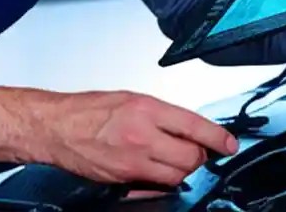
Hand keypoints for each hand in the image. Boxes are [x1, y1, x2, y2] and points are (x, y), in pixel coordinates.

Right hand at [0, 87, 237, 186]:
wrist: (57, 128)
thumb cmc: (88, 110)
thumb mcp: (131, 99)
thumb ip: (162, 114)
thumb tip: (188, 127)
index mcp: (146, 109)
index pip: (194, 126)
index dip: (218, 137)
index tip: (229, 143)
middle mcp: (142, 136)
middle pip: (191, 157)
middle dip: (199, 156)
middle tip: (196, 149)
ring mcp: (133, 161)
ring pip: (177, 176)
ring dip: (183, 170)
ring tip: (174, 159)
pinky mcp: (124, 179)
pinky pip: (156, 185)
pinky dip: (163, 180)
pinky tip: (157, 168)